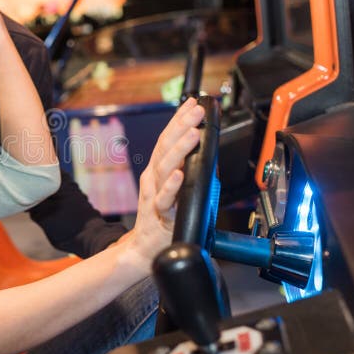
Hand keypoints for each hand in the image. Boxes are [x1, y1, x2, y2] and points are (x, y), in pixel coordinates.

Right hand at [126, 98, 204, 264]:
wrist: (145, 250)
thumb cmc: (163, 220)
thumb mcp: (175, 189)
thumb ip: (188, 171)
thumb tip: (207, 154)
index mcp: (157, 171)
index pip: (167, 140)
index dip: (178, 120)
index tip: (192, 103)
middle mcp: (153, 180)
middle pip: (164, 148)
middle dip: (181, 127)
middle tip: (196, 112)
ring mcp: (154, 196)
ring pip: (165, 168)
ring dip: (180, 149)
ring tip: (193, 134)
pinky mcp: (159, 215)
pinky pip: (165, 199)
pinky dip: (172, 185)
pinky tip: (181, 173)